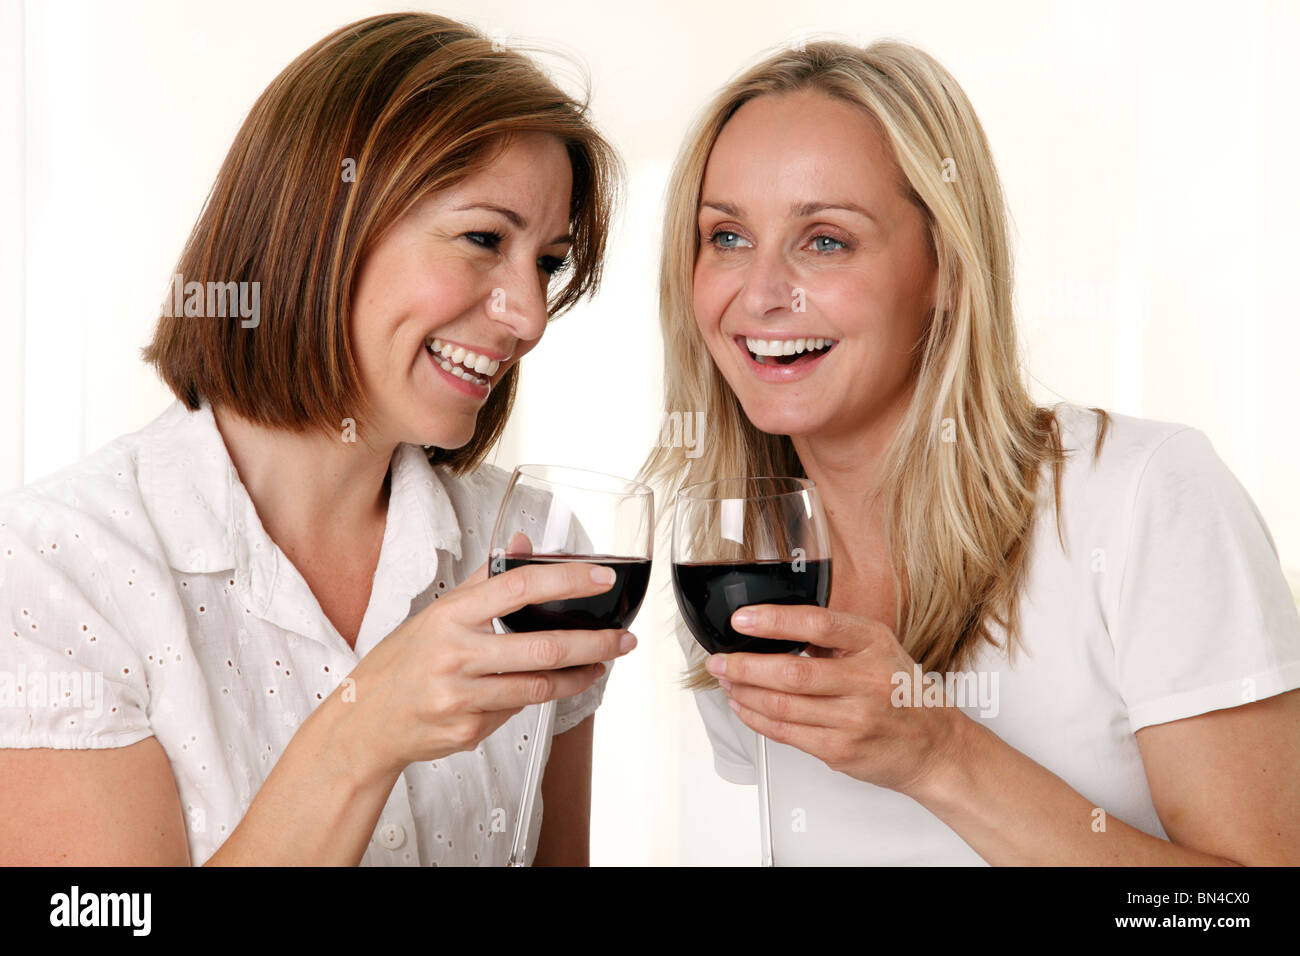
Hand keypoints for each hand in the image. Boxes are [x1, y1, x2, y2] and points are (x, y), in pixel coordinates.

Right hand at [341, 555, 635, 777]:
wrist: (362, 722)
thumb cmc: (402, 661)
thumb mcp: (436, 612)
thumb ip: (485, 579)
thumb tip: (524, 540)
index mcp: (449, 616)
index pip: (518, 587)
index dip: (566, 579)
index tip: (601, 577)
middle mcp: (454, 656)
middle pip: (543, 647)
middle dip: (596, 643)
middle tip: (624, 639)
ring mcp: (460, 698)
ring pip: (540, 687)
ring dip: (580, 677)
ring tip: (601, 665)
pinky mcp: (466, 731)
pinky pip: (516, 713)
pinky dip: (535, 699)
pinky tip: (543, 689)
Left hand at [707, 605, 963, 796]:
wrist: (935, 747)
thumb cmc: (901, 693)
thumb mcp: (879, 649)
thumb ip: (834, 638)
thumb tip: (772, 629)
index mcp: (874, 644)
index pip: (819, 624)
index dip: (775, 620)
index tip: (742, 619)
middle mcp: (866, 681)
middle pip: (792, 672)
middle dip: (744, 666)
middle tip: (719, 660)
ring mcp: (854, 719)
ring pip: (782, 705)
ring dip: (745, 692)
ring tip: (727, 681)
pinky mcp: (840, 750)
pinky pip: (786, 733)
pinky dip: (757, 718)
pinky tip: (745, 706)